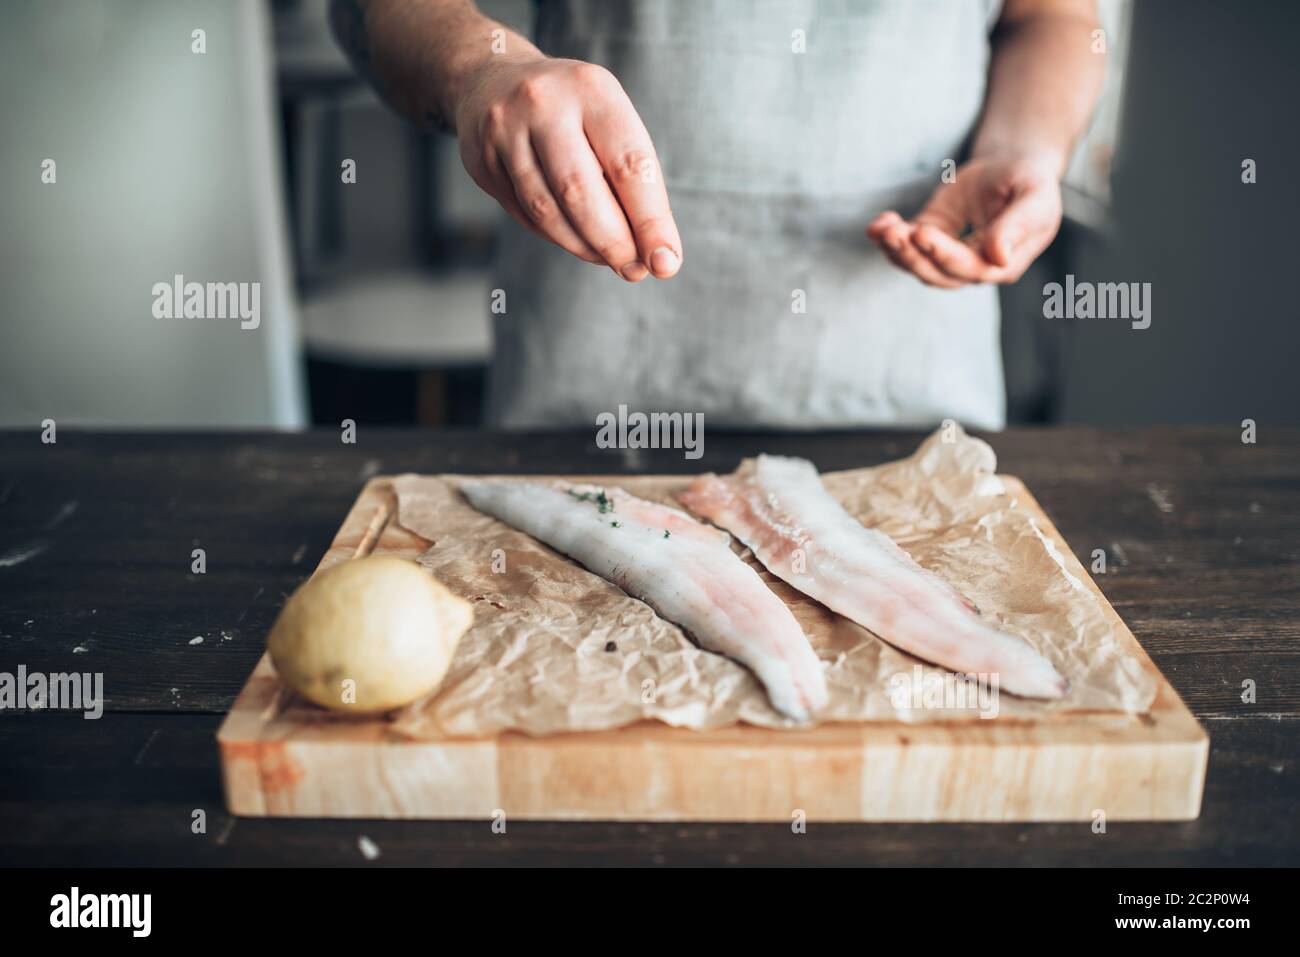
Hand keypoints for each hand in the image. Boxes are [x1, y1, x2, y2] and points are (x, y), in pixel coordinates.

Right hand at [454, 54, 681, 281]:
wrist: (493, 80)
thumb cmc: (574, 111)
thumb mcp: (610, 121)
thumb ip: (633, 179)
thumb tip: (656, 253)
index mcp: (591, 89)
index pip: (628, 165)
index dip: (650, 221)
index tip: (666, 262)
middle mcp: (543, 104)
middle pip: (580, 191)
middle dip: (614, 242)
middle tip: (634, 270)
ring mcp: (504, 131)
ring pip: (546, 210)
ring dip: (584, 247)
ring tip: (609, 259)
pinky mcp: (480, 160)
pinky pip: (523, 214)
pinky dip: (556, 236)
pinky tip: (576, 240)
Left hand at [866, 152, 1063, 287]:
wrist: (1014, 167)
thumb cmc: (1030, 181)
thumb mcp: (1033, 197)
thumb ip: (1017, 226)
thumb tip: (998, 258)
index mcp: (1003, 264)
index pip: (969, 268)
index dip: (943, 254)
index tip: (921, 233)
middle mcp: (974, 268)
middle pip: (937, 273)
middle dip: (912, 255)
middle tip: (892, 232)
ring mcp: (949, 256)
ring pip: (918, 264)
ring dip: (896, 250)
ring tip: (882, 228)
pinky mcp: (930, 238)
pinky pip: (906, 246)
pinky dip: (888, 239)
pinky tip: (875, 225)